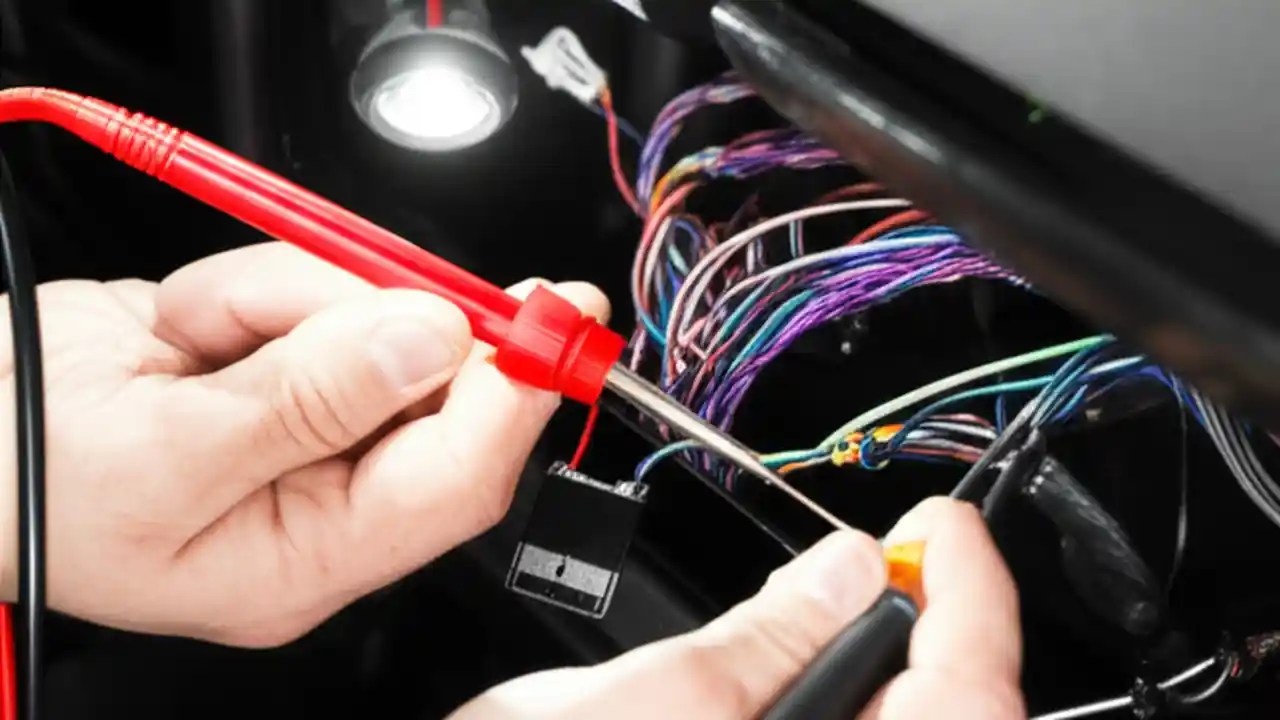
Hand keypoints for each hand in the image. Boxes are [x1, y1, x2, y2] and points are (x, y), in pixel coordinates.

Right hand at [0, 241, 607, 646]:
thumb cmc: (18, 480)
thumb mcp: (158, 455)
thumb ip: (307, 399)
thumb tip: (431, 343)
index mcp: (305, 558)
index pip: (456, 483)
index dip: (511, 400)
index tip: (554, 320)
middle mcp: (322, 496)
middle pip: (429, 391)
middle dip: (371, 322)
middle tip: (305, 301)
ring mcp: (304, 420)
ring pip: (373, 321)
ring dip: (288, 297)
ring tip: (191, 335)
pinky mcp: (281, 357)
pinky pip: (316, 289)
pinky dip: (255, 284)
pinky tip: (187, 325)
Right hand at [450, 497, 1024, 718]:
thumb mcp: (653, 696)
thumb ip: (768, 631)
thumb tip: (847, 565)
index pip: (969, 683)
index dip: (970, 587)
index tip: (938, 525)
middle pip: (947, 707)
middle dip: (932, 622)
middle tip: (897, 553)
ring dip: (887, 660)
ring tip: (850, 592)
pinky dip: (842, 692)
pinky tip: (806, 659)